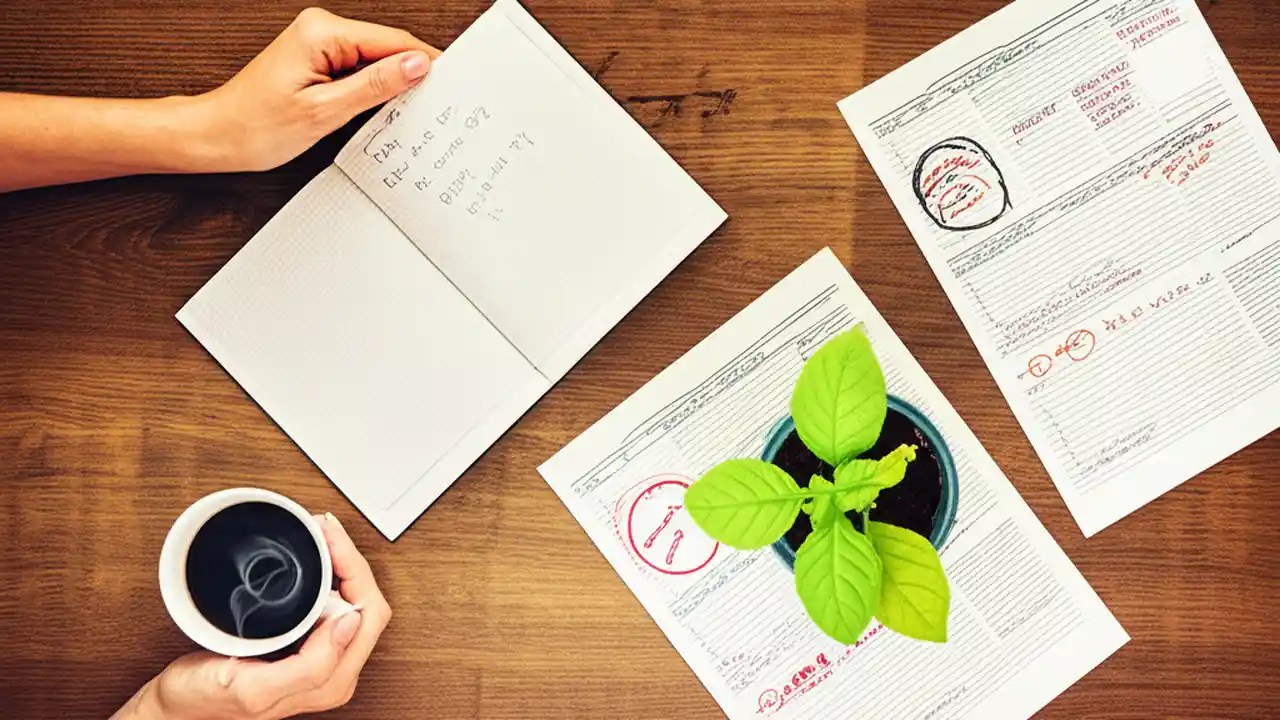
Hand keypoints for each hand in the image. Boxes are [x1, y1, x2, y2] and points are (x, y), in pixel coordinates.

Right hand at [114, 514, 391, 719]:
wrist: (179, 704)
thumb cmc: (207, 699)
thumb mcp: (253, 688)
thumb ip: (310, 667)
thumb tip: (350, 624)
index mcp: (333, 680)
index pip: (368, 612)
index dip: (353, 568)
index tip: (328, 537)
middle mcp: (338, 670)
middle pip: (367, 601)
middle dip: (351, 559)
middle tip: (325, 528)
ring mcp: (326, 658)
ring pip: (354, 599)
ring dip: (342, 564)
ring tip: (322, 535)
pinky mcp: (311, 646)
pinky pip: (337, 602)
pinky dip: (331, 574)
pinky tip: (316, 558)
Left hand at [193, 7, 440, 171]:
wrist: (217, 135)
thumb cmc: (256, 126)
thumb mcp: (325, 110)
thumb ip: (375, 85)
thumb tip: (415, 65)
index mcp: (322, 32)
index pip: (392, 41)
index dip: (426, 63)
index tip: (451, 85)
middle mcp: (320, 29)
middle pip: (387, 48)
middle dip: (410, 76)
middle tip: (433, 108)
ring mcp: (319, 42)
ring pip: (375, 60)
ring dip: (391, 85)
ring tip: (404, 113)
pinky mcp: (317, 58)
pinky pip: (359, 68)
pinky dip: (371, 89)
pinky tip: (376, 109)